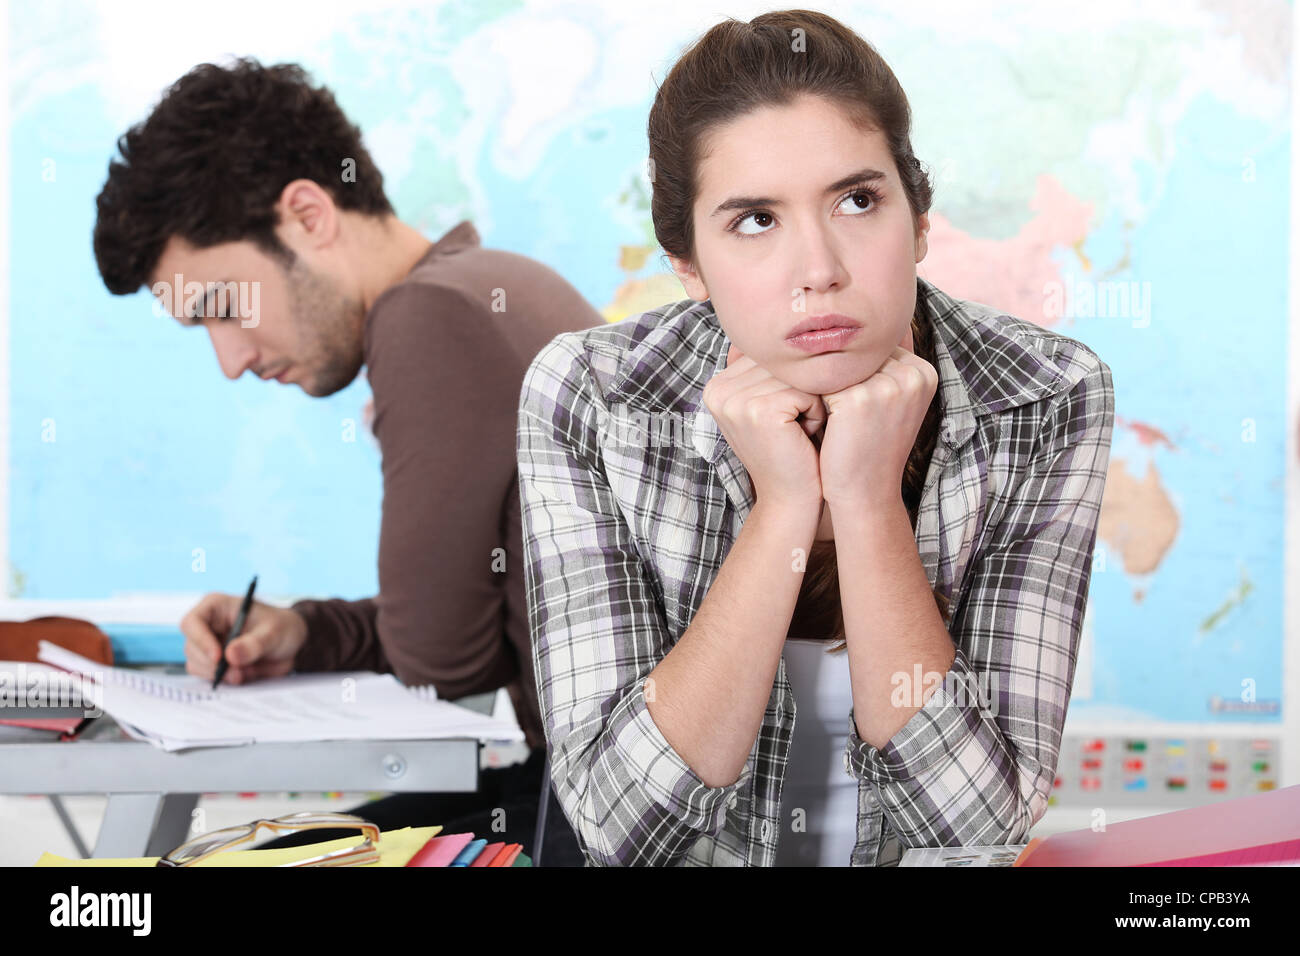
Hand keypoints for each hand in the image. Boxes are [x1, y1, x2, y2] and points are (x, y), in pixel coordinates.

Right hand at [180, 592, 308, 684]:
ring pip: (196, 664)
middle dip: (212, 664)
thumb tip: (230, 656)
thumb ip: (254, 644)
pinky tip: (243, 676)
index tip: (219, 657)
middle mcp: (207, 626)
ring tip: (245, 674)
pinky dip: (223, 680)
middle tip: (237, 674)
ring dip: (219, 674)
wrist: (290, 644)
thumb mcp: (274, 632)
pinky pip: (207, 676)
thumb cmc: (281, 627)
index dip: (201, 640)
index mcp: (216, 607)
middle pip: (192, 647)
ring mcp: (207, 645)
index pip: (192, 622)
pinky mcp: (213, 663)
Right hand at [703, 344, 826, 513]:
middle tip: (793, 428)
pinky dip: (817, 412)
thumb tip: (781, 326)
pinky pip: (806, 390)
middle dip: (801, 392)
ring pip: (797, 375)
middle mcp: (718, 389)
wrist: (791, 499)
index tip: (783, 419)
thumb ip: (765, 370)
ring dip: (811, 402)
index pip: (769, 357)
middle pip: (783, 363)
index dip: (789, 384)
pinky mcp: (760, 410)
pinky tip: (803, 436)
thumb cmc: (790, 451)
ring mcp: (736, 400)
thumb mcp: (770, 406)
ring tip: (798, 431)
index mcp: (716, 385)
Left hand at [817, 326, 937, 508]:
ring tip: (823, 412)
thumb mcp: (888, 403)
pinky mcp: (858, 398)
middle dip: (839, 375)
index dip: (854, 372)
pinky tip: (818, 420)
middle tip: (833, 406)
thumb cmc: (870, 448)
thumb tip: (856, 326)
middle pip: (857, 356)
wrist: (866, 494)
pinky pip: (821, 382)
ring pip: (837, 367)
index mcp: (924, 371)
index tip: (850, 400)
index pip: (874, 350)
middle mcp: (911, 374)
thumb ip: (882, 368)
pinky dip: (813, 398)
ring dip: (823, 385)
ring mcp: (887, 385)